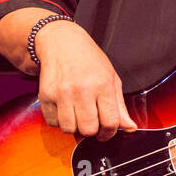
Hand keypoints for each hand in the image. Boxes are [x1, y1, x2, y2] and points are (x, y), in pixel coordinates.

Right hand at [34, 20, 137, 139]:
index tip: (106, 131)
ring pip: (69, 129)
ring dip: (74, 126)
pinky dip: (59, 120)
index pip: (110, 122)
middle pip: (88, 130)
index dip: (109, 132)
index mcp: (103, 85)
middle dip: (91, 130)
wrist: (62, 43)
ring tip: (77, 114)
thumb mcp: (111, 78)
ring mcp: (62, 93)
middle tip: (91, 121)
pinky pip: (52, 122)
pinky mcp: (46, 94)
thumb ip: (120, 106)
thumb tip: (130, 127)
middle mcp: (82, 90)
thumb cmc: (89, 60)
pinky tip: (64, 108)